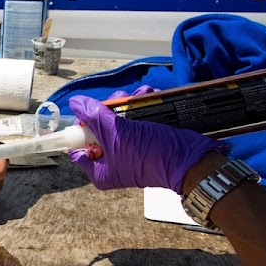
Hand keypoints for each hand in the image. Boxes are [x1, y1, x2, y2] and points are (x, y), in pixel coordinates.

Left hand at [67, 92, 223, 192]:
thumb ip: (94, 117)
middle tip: (117, 99)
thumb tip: (75, 103)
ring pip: (119, 121)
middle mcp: (113, 163)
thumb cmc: (149, 153)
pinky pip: (136, 120)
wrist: (190, 159)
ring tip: (138, 94)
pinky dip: (140, 106)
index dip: (80, 127)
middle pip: (99, 130)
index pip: (78, 148)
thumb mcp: (116, 134)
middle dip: (108, 109)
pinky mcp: (145, 140)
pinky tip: (148, 95)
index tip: (87, 110)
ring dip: (127, 103)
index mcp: (100, 171)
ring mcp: (130, 151)